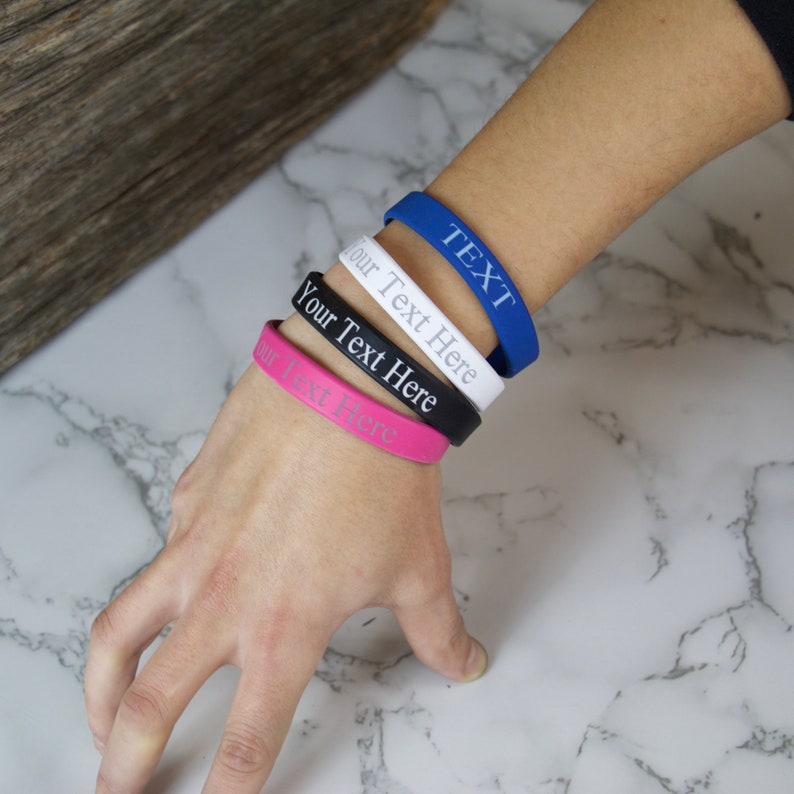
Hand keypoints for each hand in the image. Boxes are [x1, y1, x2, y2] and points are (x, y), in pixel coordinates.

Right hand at [84, 362, 486, 792]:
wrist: (353, 387)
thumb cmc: (388, 476)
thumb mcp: (420, 567)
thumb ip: (437, 632)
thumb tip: (466, 665)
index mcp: (285, 628)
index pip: (247, 741)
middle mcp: (226, 597)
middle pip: (149, 704)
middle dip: (125, 764)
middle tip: (118, 790)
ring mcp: (194, 545)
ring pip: (121, 629)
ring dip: (102, 685)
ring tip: (104, 713)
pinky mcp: (187, 497)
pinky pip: (166, 548)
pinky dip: (167, 577)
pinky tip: (190, 573)